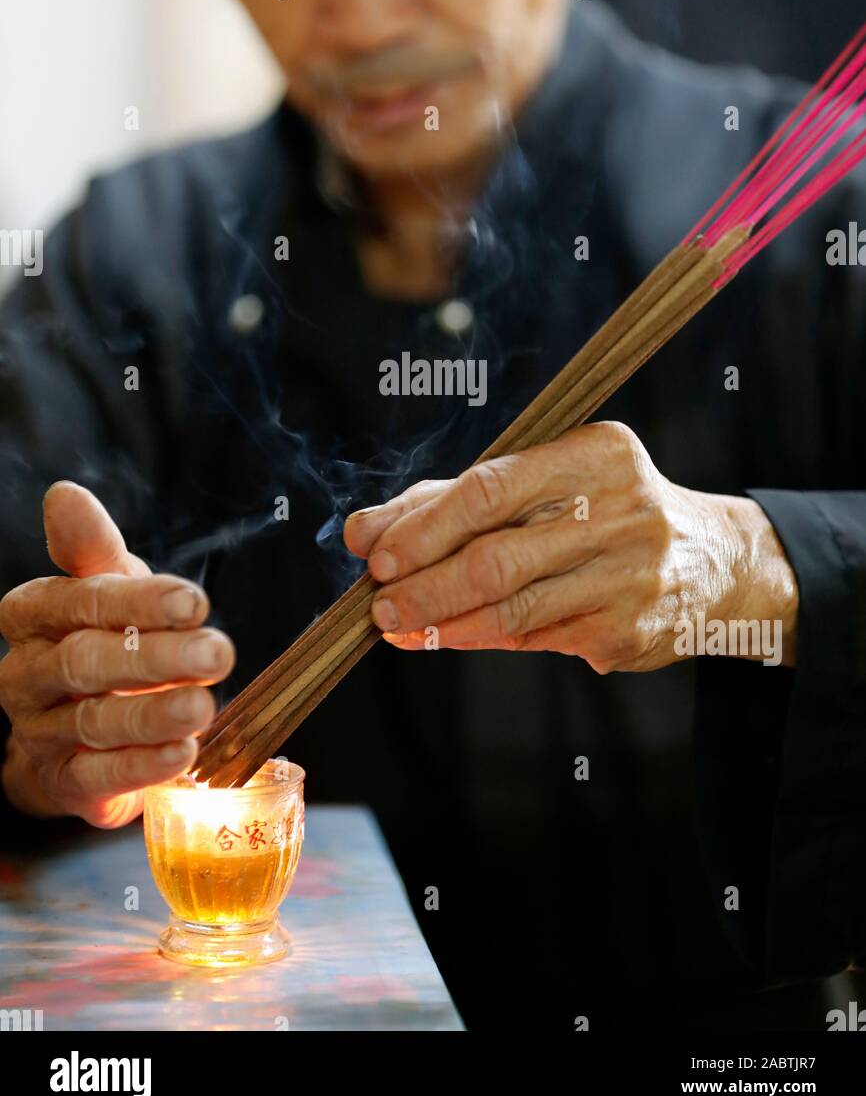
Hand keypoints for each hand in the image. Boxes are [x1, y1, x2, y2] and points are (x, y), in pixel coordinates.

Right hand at [0, 481, 234, 827]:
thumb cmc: (101, 638)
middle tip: (218, 654)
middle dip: (156, 657)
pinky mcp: (60, 781)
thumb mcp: (106, 589)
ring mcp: (38, 731)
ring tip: (204, 706)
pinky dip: (142, 766)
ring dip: (153, 715)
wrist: (73, 731)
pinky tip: (183, 753)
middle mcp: (25, 673)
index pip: (78, 601)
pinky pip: (96, 776)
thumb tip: (65, 494)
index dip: (136, 601)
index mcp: (32, 615)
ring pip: (93, 722)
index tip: (194, 601)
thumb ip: (93, 549)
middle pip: (86, 661)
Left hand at [344, 422, 798, 671]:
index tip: (377, 553)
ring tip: (400, 626)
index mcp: (597, 454)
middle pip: (496, 557)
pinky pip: (536, 641)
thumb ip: (457, 497)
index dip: (424, 527)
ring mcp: (629, 576)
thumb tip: (366, 530)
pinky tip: (451, 636)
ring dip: (443, 622)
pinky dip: (483, 640)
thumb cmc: (604, 509)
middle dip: (423, 586)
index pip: (489, 489)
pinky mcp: (630, 631)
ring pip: (512, 610)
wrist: (716, 562)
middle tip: (378, 605)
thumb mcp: (549, 479)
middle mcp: (620, 511)